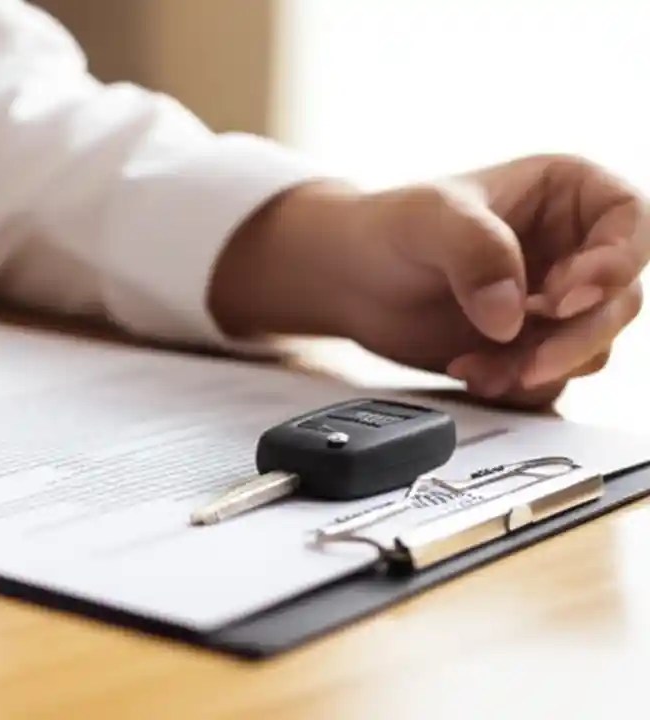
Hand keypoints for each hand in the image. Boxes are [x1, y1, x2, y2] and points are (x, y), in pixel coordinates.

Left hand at [211, 155, 646, 407]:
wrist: (347, 278)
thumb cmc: (388, 228)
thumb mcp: (429, 220)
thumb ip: (476, 252)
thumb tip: (512, 318)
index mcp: (567, 193)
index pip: (629, 222)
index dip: (613, 264)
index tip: (565, 297)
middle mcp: (573, 247)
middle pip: (620, 298)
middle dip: (579, 337)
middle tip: (531, 360)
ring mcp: (556, 301)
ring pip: (592, 345)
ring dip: (542, 366)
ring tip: (478, 366)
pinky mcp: (532, 345)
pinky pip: (552, 377)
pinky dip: (517, 384)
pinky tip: (468, 370)